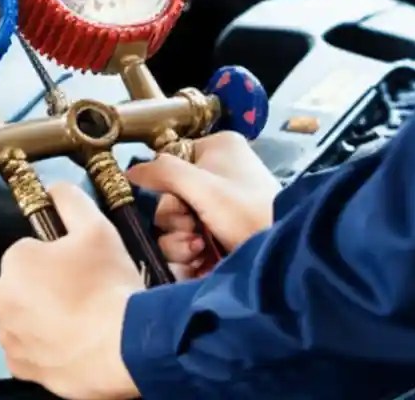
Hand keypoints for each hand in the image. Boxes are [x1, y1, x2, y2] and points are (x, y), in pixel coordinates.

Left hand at [0, 183, 143, 399]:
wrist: (122, 346)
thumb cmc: (107, 285)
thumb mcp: (97, 228)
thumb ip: (70, 201)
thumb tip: (54, 188)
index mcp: (15, 261)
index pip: (31, 251)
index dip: (59, 256)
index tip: (82, 267)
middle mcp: (2, 299)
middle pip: (26, 284)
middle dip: (49, 286)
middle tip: (86, 292)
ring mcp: (9, 336)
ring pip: (27, 317)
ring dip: (46, 316)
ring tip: (84, 320)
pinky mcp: (20, 367)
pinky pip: (29, 349)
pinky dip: (46, 346)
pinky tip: (74, 342)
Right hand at [127, 131, 279, 278]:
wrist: (283, 257)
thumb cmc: (249, 212)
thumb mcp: (204, 187)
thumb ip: (164, 173)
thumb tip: (130, 170)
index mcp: (217, 150)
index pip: (169, 164)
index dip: (168, 191)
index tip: (181, 208)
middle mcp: (217, 174)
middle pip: (170, 200)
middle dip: (176, 224)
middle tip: (194, 235)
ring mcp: (220, 207)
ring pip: (176, 226)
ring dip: (180, 244)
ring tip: (199, 252)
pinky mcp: (221, 235)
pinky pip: (189, 243)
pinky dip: (191, 257)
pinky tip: (202, 264)